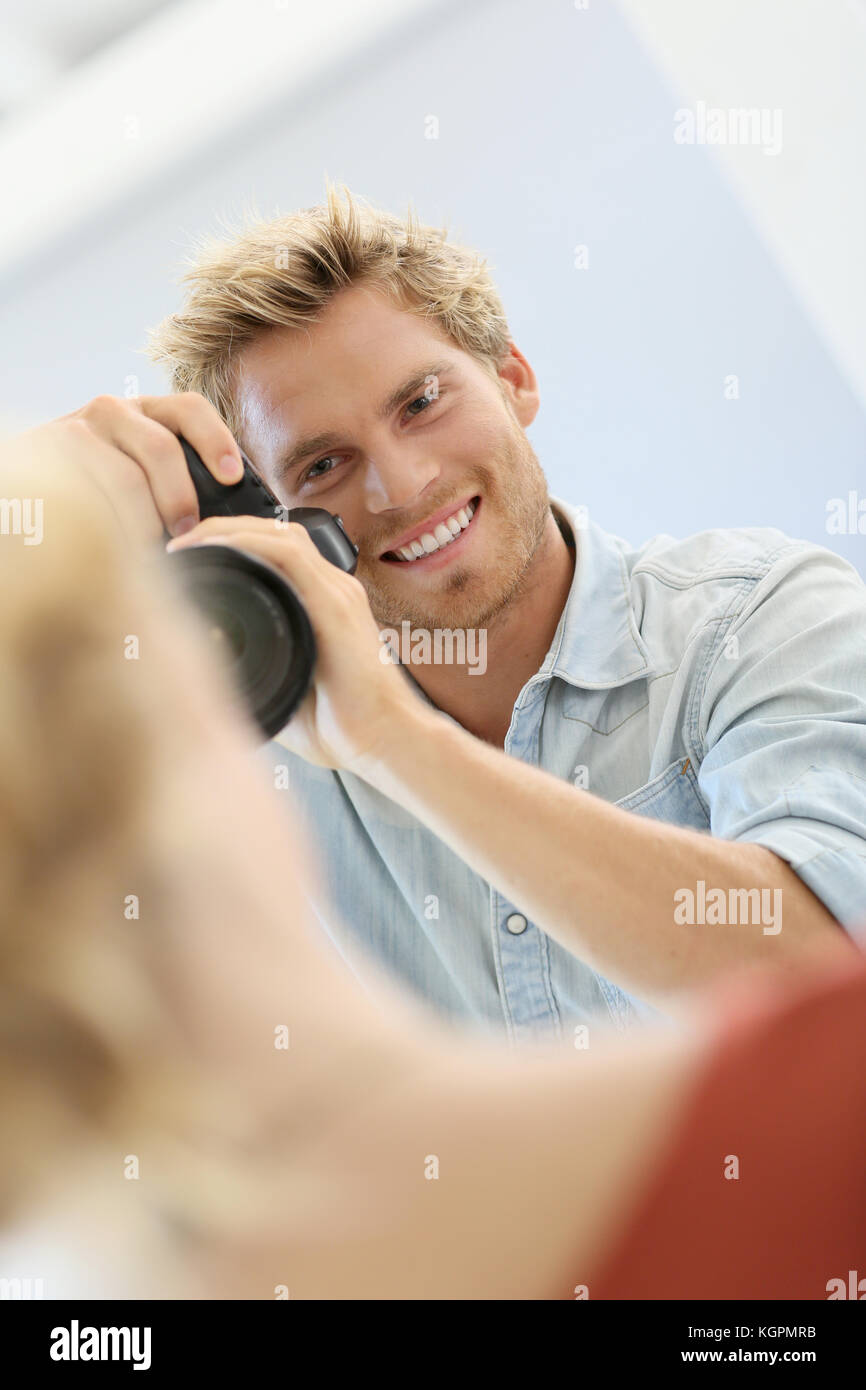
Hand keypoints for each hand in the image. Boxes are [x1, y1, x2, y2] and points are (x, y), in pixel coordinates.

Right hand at [13, 393, 244, 543]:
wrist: (27, 484)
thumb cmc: (99, 488)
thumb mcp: (138, 469)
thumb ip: (177, 478)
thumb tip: (229, 520)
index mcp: (146, 412)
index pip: (189, 409)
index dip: (216, 439)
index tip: (232, 477)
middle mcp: (112, 411)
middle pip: (162, 448)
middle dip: (180, 497)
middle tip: (187, 534)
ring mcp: (77, 430)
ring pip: (126, 480)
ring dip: (145, 522)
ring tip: (151, 552)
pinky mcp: (47, 455)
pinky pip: (89, 497)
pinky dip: (109, 528)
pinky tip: (115, 549)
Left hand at [166, 514, 427, 772]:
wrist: (386, 740)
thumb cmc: (340, 725)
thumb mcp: (282, 689)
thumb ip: (250, 671)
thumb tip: (196, 671)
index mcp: (321, 605)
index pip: (274, 551)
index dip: (229, 543)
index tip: (186, 559)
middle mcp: (332, 589)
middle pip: (274, 532)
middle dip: (221, 528)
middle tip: (178, 544)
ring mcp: (338, 593)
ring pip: (279, 534)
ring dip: (229, 529)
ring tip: (188, 541)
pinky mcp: (338, 605)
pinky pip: (290, 555)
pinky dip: (249, 543)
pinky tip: (216, 547)